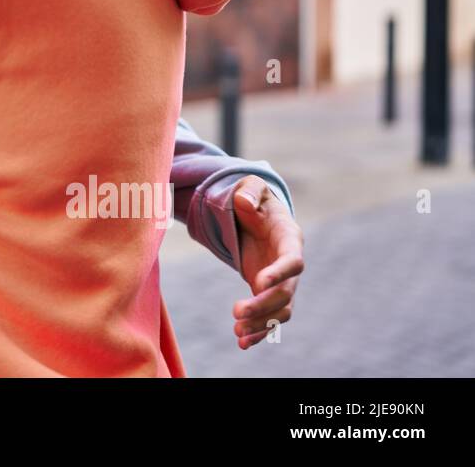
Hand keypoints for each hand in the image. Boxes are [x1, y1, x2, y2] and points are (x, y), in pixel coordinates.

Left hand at [231, 174, 304, 349]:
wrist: (255, 217)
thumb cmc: (254, 200)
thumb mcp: (251, 188)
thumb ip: (249, 191)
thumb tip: (243, 201)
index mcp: (290, 239)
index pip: (293, 261)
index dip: (279, 273)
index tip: (258, 283)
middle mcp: (291, 265)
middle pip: (286, 292)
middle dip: (263, 304)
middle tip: (237, 311)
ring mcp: (283, 282)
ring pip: (280, 310)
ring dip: (261, 323)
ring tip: (238, 332)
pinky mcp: (269, 293)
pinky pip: (271, 317)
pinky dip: (259, 330)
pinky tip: (242, 342)